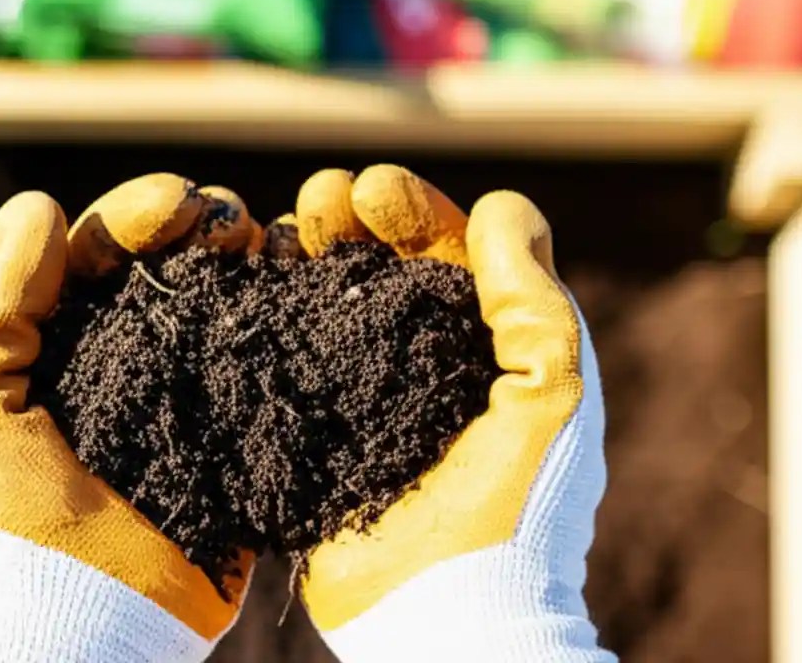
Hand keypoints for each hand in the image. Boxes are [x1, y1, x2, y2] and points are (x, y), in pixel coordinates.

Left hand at [0, 174, 258, 662]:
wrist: (94, 614)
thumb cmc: (19, 513)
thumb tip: (37, 206)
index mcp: (59, 341)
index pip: (99, 250)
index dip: (137, 213)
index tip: (178, 205)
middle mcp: (126, 353)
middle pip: (171, 262)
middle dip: (203, 224)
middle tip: (230, 224)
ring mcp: (188, 386)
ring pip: (224, 297)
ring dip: (251, 258)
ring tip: (269, 247)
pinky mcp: (237, 425)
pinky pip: (264, 356)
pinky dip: (285, 314)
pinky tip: (301, 290)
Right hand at [293, 166, 613, 661]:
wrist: (451, 612)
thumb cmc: (520, 501)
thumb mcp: (552, 389)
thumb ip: (532, 298)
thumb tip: (502, 206)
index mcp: (483, 347)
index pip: (447, 254)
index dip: (413, 209)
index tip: (373, 188)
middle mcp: (422, 364)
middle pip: (380, 268)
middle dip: (349, 220)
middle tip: (319, 200)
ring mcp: (362, 397)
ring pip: (327, 303)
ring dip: (305, 255)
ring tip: (281, 229)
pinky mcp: (313, 435)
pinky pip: (286, 362)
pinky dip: (268, 316)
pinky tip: (249, 284)